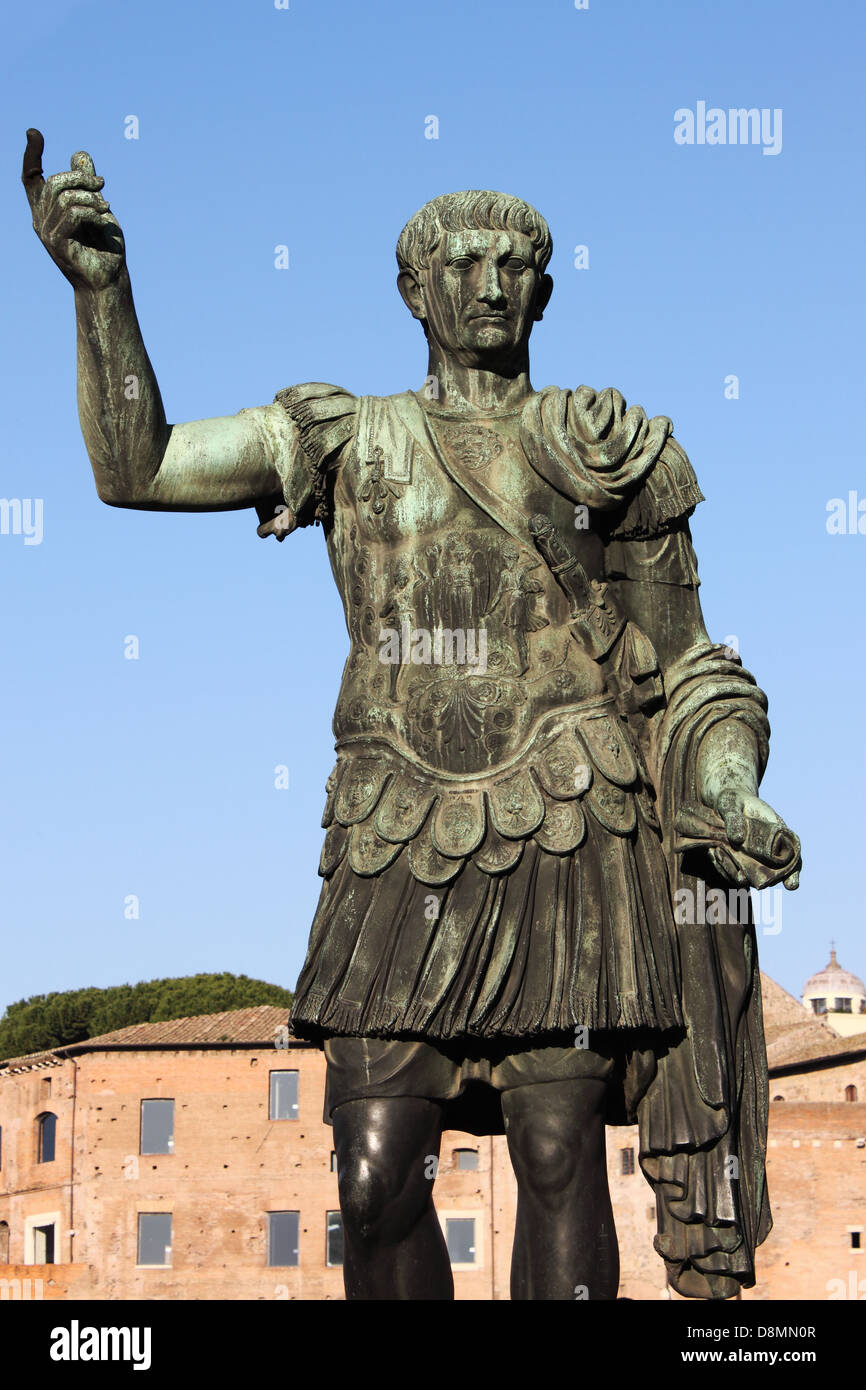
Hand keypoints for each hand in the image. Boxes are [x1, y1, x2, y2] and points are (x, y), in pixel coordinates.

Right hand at [23, 129, 125, 290]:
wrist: (110, 280)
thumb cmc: (104, 248)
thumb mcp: (97, 208)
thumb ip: (86, 184)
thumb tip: (79, 154)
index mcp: (47, 211)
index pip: (31, 179)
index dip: (30, 156)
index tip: (33, 133)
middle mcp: (42, 221)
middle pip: (52, 183)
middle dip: (79, 177)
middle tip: (102, 183)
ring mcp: (47, 234)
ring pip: (64, 197)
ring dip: (90, 197)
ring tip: (106, 208)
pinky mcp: (58, 245)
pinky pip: (72, 214)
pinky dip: (92, 211)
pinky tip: (104, 218)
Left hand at [708, 788, 800, 890]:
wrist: (720, 805)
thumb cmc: (733, 801)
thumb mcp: (731, 802)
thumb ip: (733, 817)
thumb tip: (737, 838)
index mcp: (778, 836)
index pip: (792, 858)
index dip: (793, 873)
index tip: (791, 885)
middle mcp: (768, 854)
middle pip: (771, 876)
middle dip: (757, 878)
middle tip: (740, 872)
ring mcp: (752, 862)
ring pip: (747, 879)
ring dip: (732, 870)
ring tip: (718, 851)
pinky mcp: (736, 866)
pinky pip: (731, 875)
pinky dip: (722, 867)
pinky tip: (715, 852)